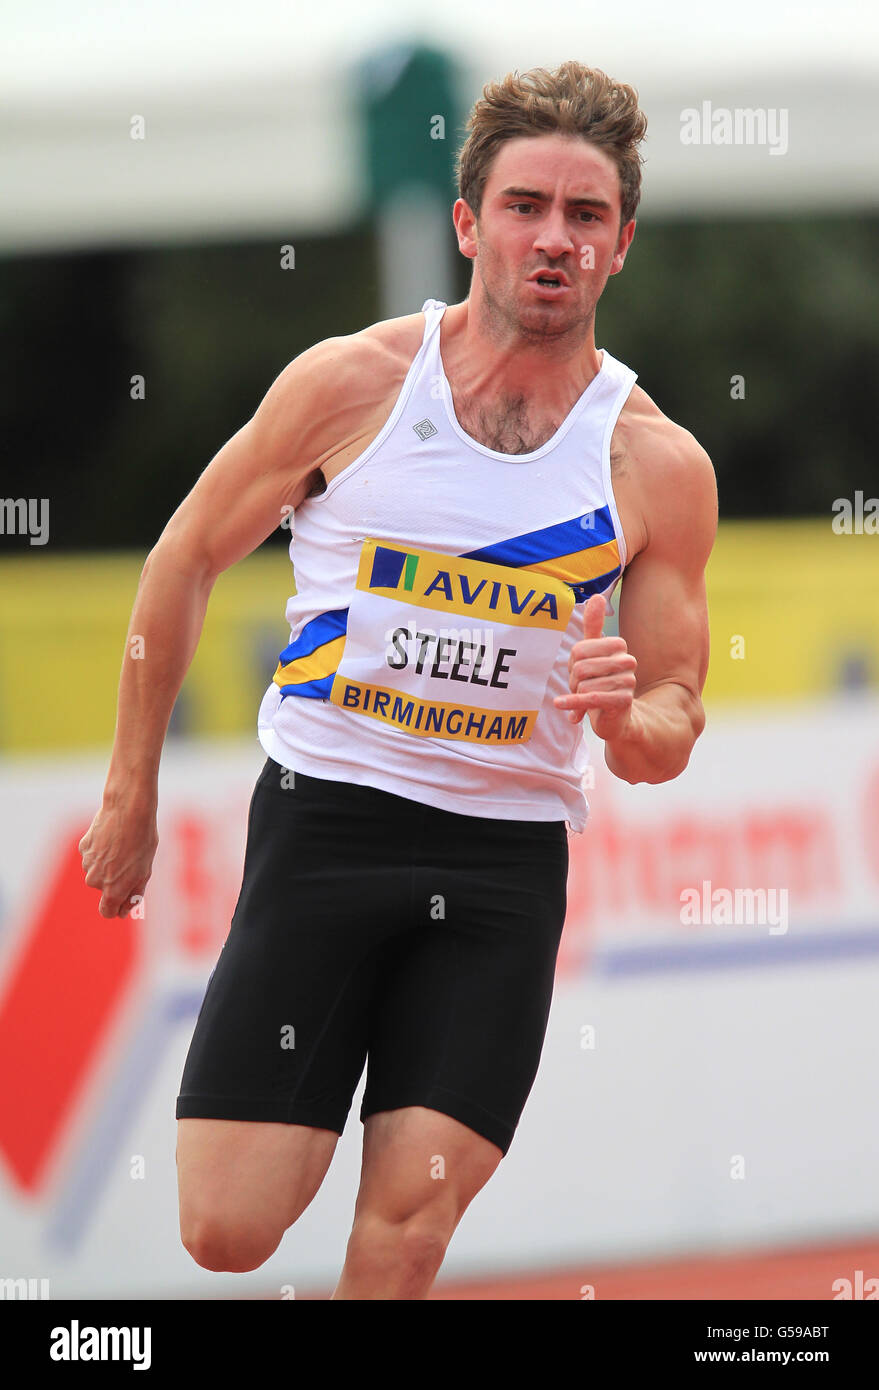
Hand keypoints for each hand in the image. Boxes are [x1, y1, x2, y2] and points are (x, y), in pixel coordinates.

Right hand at [78, 790, 158, 918]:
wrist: (128, 810)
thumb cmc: (142, 841)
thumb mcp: (144, 871)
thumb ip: (133, 895)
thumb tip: (124, 912)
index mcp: (112, 890)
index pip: (107, 912)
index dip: (117, 907)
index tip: (124, 898)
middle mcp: (95, 881)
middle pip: (104, 889)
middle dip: (115, 881)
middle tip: (131, 861)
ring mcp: (87, 863)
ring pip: (97, 872)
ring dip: (108, 864)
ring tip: (123, 847)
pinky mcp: (83, 848)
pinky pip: (92, 856)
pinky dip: (101, 851)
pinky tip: (112, 838)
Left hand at [553, 593, 637, 740]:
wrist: (615, 717)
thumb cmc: (600, 681)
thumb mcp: (593, 653)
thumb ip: (593, 626)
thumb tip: (596, 596)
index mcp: (618, 645)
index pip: (579, 650)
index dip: (572, 664)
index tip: (579, 673)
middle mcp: (627, 661)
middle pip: (580, 668)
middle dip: (573, 682)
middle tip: (580, 689)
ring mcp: (628, 681)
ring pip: (583, 685)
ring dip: (576, 696)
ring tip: (585, 700)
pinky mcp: (624, 701)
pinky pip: (592, 699)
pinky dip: (575, 706)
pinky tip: (567, 713)